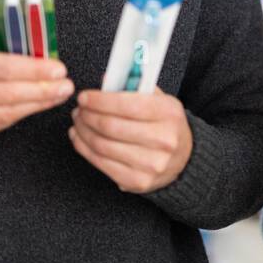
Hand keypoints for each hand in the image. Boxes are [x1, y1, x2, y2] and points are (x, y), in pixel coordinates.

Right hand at [0, 42, 73, 145]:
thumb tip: (34, 54)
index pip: (3, 68)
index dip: (34, 70)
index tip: (57, 68)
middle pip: (9, 93)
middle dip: (43, 90)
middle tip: (65, 85)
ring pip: (7, 113)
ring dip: (37, 104)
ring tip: (56, 95)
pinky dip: (20, 115)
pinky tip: (34, 106)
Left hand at [68, 86, 192, 192]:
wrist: (183, 158)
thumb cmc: (165, 125)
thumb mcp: (159, 100)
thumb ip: (134, 87)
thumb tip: (105, 81)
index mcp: (168, 114)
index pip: (127, 104)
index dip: (99, 100)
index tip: (84, 96)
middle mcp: (163, 140)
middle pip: (110, 126)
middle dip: (88, 115)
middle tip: (80, 109)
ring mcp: (151, 164)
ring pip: (102, 145)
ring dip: (82, 131)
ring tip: (78, 121)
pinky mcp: (137, 181)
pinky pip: (101, 163)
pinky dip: (84, 149)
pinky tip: (79, 138)